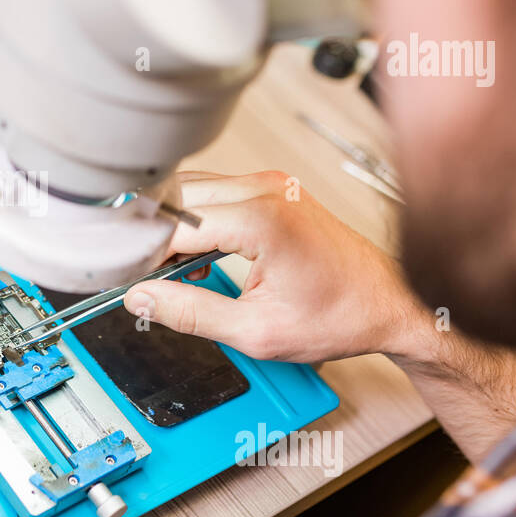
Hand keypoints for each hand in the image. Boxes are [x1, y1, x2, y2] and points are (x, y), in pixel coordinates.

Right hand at [123, 170, 425, 363]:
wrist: (389, 303)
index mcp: (262, 219)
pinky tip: (193, 254)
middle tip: (141, 277)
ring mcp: (269, 184)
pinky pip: (213, 193)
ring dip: (171, 226)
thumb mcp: (256, 331)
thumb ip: (190, 313)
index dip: (142, 255)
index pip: (174, 227)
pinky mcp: (271, 189)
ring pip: (190, 191)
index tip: (126, 280)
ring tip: (168, 270)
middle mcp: (266, 190)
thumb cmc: (341, 315)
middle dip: (152, 237)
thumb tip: (142, 299)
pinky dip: (194, 220)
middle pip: (176, 198)